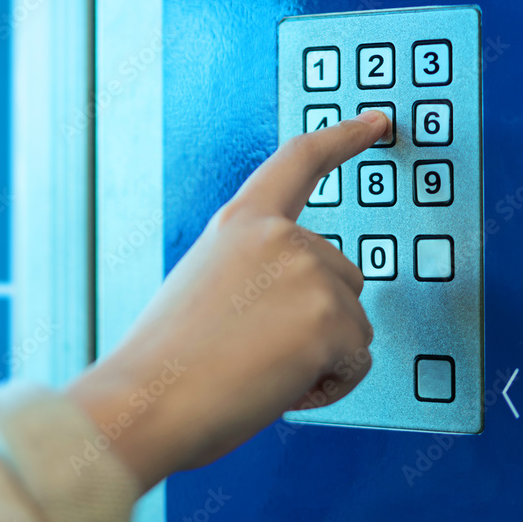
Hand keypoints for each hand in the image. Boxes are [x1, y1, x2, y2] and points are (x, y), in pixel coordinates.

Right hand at [67, 111, 389, 491]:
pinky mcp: (329, 319)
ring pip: (353, 324)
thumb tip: (296, 306)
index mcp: (240, 224)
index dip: (344, 138)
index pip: (299, 162)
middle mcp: (279, 237)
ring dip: (321, 355)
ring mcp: (307, 273)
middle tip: (255, 349)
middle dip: (317, 319)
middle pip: (343, 276)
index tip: (377, 121)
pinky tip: (277, 387)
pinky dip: (328, 386)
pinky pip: (357, 362)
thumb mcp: (203, 286)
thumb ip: (255, 273)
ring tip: (258, 369)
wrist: (146, 400)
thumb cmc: (165, 359)